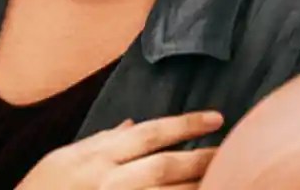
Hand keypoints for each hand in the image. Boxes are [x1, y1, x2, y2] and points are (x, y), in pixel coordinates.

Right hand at [15, 111, 222, 189]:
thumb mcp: (65, 158)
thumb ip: (102, 141)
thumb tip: (132, 124)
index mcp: (97, 156)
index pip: (150, 133)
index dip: (186, 124)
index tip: (217, 118)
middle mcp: (109, 181)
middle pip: (166, 166)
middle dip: (203, 158)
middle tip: (234, 151)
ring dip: (200, 188)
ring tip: (229, 179)